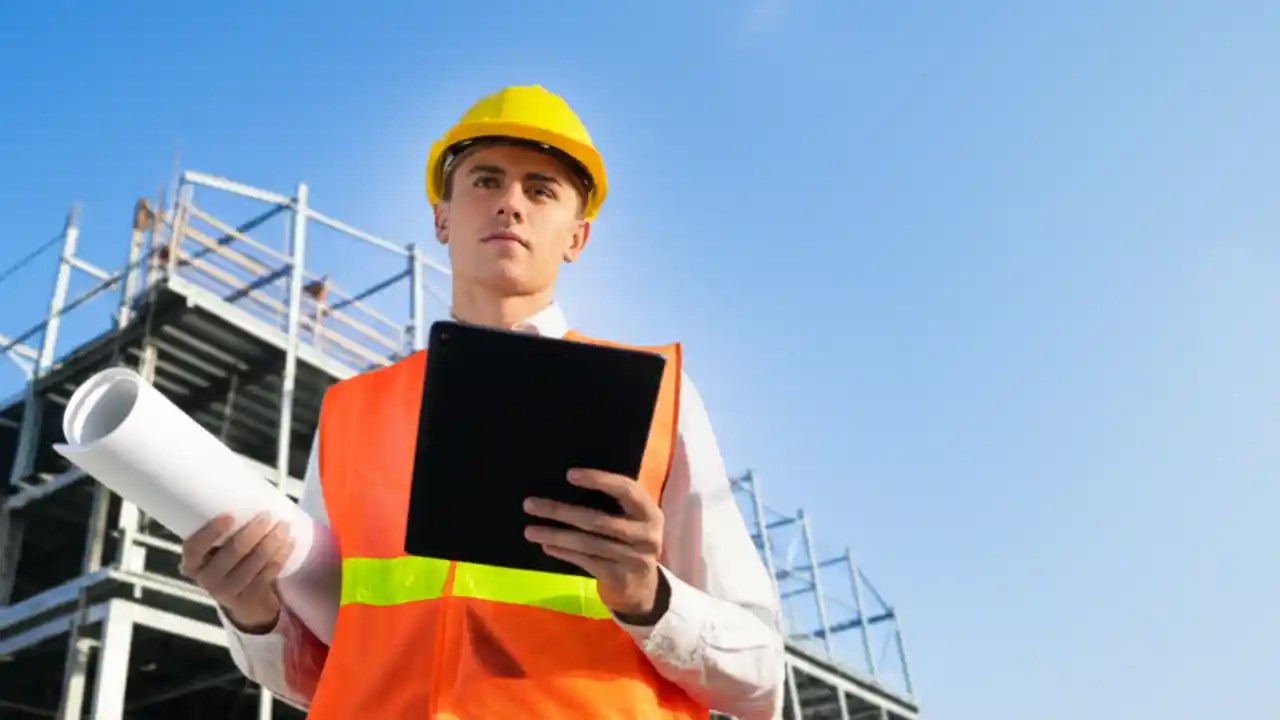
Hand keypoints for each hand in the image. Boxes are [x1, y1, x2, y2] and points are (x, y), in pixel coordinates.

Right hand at [180, 512, 294, 633]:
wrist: (245, 600)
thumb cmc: (230, 562)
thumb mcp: (218, 549)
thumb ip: (224, 531)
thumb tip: (246, 491)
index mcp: (193, 562)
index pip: (194, 547)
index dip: (210, 531)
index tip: (229, 515)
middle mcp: (206, 579)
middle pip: (231, 553)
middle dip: (252, 532)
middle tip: (267, 515)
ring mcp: (228, 591)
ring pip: (253, 563)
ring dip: (271, 542)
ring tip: (283, 526)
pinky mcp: (250, 598)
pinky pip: (267, 574)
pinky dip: (280, 556)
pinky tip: (289, 543)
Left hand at [523, 469, 664, 617]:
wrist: (642, 590)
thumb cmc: (630, 545)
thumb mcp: (632, 522)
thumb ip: (614, 506)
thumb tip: (568, 486)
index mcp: (649, 513)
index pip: (626, 489)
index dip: (599, 480)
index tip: (570, 474)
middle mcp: (646, 535)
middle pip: (598, 520)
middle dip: (560, 511)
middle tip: (530, 504)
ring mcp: (634, 558)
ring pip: (587, 542)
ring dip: (555, 535)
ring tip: (529, 530)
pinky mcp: (618, 577)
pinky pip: (585, 560)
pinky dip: (563, 552)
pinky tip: (546, 545)